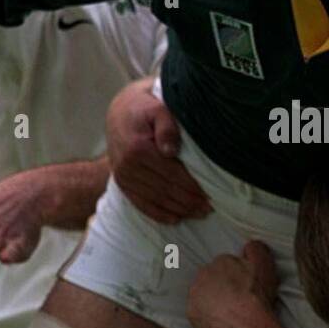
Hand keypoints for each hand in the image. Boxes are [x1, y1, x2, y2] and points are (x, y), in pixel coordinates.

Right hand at [106, 78, 209, 223]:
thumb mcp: (157, 108)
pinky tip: (175, 219)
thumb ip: (166, 126)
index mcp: (138, 149)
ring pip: (154, 200)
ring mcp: (123, 177)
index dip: (191, 187)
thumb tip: (171, 151)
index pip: (171, 174)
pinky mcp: (122, 183)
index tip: (209, 195)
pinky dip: (158, 214)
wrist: (119, 113)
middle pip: (164, 190)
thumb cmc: (144, 109)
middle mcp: (128, 166)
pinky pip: (140, 203)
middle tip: (209, 208)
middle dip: (189, 201)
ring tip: (198, 214)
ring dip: (178, 210)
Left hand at [187, 240, 277, 327]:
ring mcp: (194, 294)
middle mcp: (203, 274)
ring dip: (210, 300)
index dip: (235, 277)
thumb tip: (248, 246)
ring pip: (202, 295)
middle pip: (211, 278)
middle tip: (234, 300)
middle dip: (220, 287)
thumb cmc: (257, 297)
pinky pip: (198, 313)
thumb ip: (256, 249)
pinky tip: (219, 322)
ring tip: (226, 312)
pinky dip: (206, 316)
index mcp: (221, 261)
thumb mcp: (265, 265)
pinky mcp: (191, 313)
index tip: (242, 287)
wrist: (247, 325)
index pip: (226, 265)